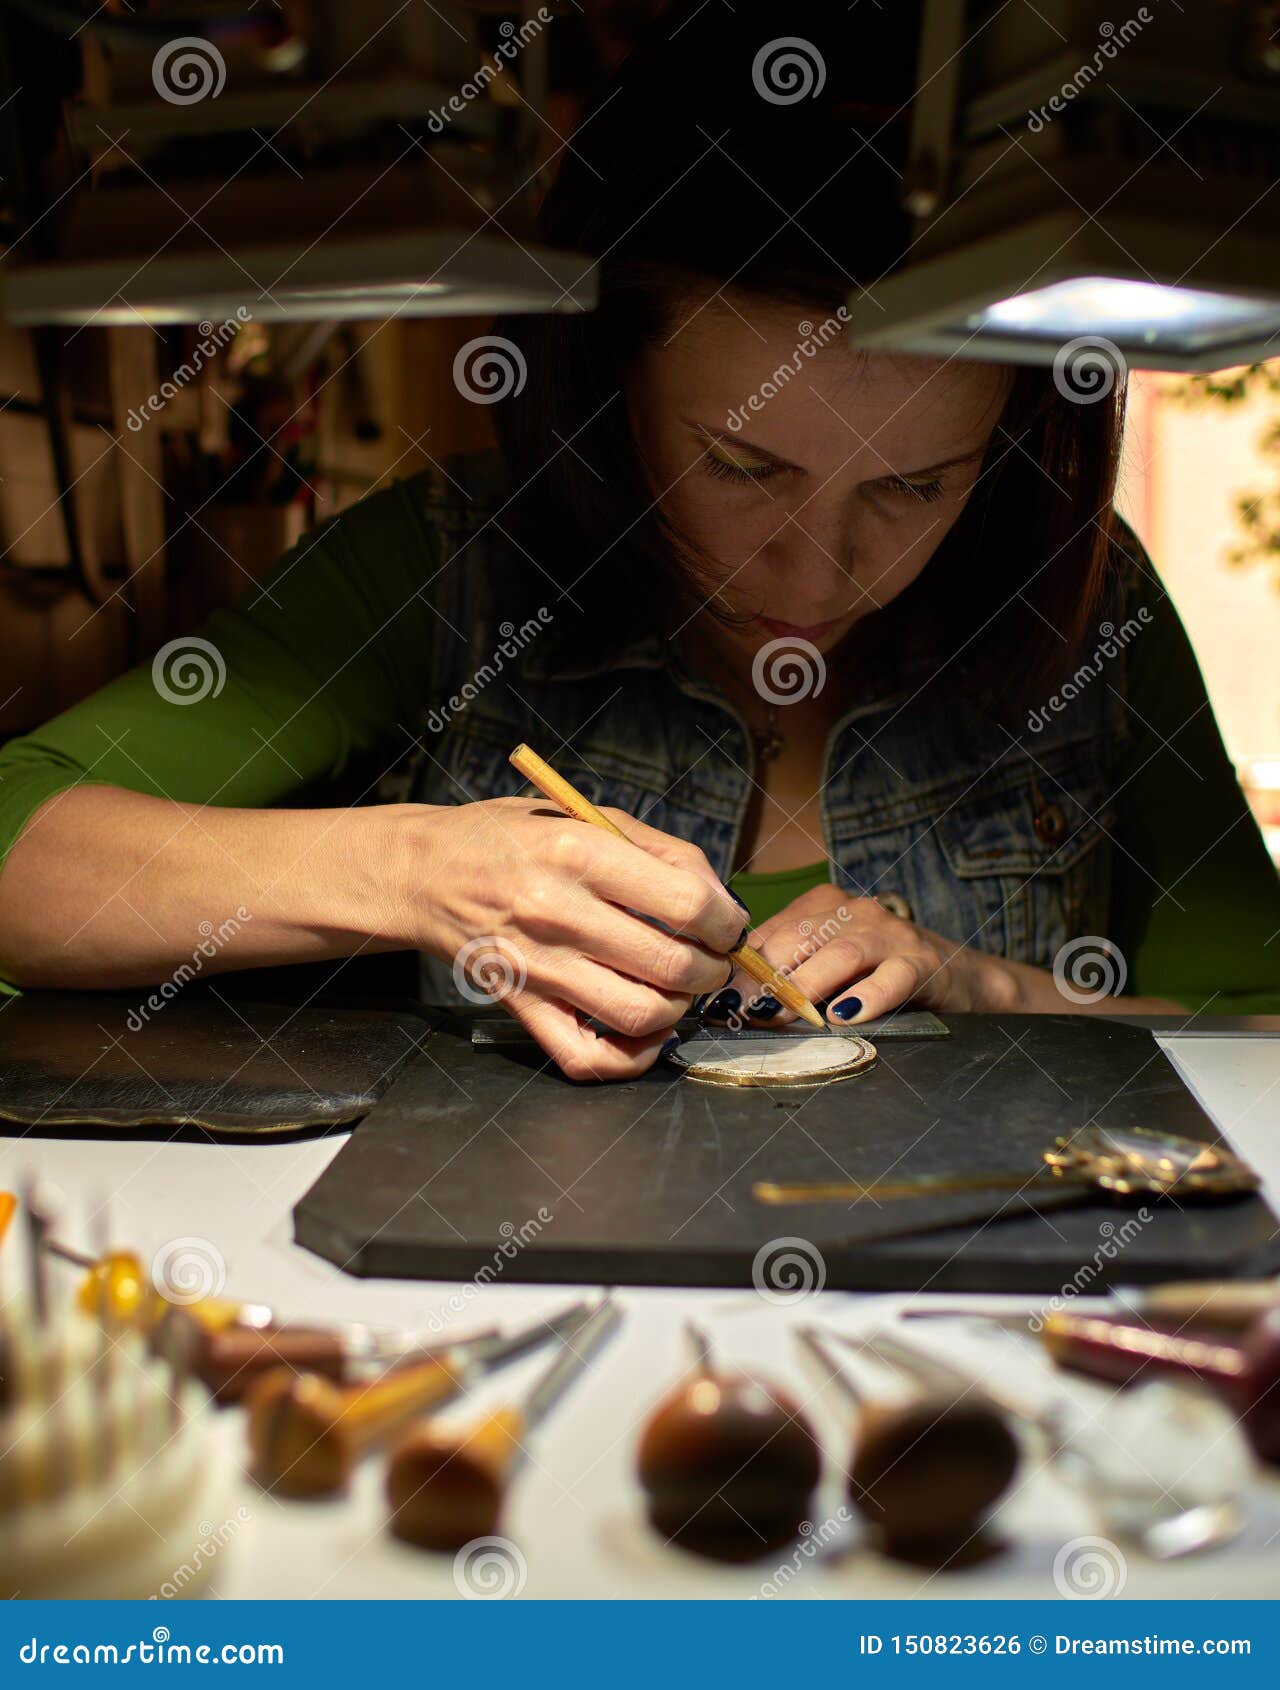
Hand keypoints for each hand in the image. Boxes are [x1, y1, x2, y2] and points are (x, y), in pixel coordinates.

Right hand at [385, 799, 745, 1079]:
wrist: (427, 872)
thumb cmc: (513, 838)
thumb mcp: (584, 815)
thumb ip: (659, 851)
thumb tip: (719, 902)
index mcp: (579, 853)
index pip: (686, 904)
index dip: (726, 921)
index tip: (727, 924)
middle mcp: (557, 912)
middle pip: (672, 965)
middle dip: (712, 968)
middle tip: (711, 959)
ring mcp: (538, 967)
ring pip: (641, 1014)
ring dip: (680, 1008)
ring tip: (679, 988)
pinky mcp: (521, 1006)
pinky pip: (588, 1058)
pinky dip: (632, 1057)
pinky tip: (646, 1031)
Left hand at [701, 883, 1021, 1027]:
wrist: (954, 973)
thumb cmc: (876, 972)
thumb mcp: (828, 963)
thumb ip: (786, 972)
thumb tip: (730, 1001)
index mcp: (822, 905)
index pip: (770, 934)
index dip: (741, 969)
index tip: (717, 1000)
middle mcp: (853, 911)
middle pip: (798, 940)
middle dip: (765, 978)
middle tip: (740, 1011)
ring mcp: (889, 934)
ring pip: (840, 955)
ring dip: (807, 987)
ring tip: (780, 1014)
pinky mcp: (921, 962)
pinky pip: (892, 978)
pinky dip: (868, 998)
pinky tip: (847, 1017)